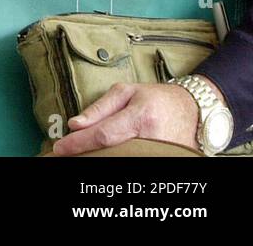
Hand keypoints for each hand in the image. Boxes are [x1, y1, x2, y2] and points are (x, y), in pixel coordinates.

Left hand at [53, 81, 204, 154]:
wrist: (191, 108)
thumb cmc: (155, 97)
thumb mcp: (125, 92)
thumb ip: (98, 108)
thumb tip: (75, 124)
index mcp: (141, 117)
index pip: (104, 135)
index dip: (79, 143)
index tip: (60, 148)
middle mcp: (153, 138)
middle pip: (112, 153)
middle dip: (88, 152)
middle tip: (70, 151)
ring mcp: (161, 153)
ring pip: (123, 160)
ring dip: (102, 157)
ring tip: (87, 152)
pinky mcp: (165, 160)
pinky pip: (135, 161)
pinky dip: (118, 159)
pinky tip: (107, 155)